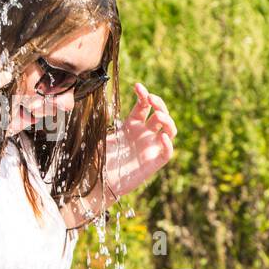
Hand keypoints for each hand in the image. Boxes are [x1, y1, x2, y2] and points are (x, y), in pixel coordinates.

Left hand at [102, 82, 176, 199]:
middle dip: (158, 103)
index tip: (137, 86)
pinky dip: (167, 144)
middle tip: (150, 97)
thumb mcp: (98, 136)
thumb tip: (100, 103)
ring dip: (167, 120)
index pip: (143, 105)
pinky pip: (167, 152)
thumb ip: (101, 122)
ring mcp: (151, 147)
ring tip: (159, 114)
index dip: (143, 95)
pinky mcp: (154, 163)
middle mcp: (144, 134)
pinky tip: (162, 137)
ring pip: (169, 130)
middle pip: (160, 114)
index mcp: (132, 125)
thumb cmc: (98, 160)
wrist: (99, 182)